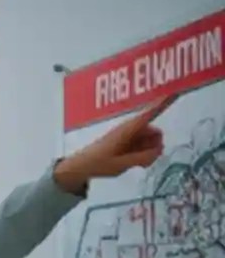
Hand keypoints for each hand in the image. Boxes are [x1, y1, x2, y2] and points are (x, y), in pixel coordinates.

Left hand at [54, 93, 177, 192]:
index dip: (163, 102)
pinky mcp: (127, 142)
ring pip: (150, 141)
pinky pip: (143, 145)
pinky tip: (135, 164)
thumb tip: (159, 150)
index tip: (176, 90)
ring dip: (149, 152)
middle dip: (155, 146)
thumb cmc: (99, 163)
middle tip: (144, 161)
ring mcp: (129, 135)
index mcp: (128, 129)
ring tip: (136, 164)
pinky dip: (144, 154)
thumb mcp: (121, 164)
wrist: (81, 167)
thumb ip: (142, 158)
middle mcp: (130, 129)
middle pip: (155, 132)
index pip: (149, 113)